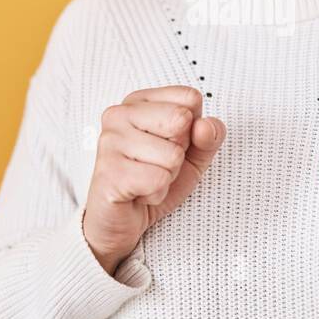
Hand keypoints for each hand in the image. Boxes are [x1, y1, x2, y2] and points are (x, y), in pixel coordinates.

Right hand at [83, 85, 225, 275]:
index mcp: (139, 101)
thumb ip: (209, 135)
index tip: (169, 144)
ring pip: (172, 155)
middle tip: (157, 164)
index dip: (191, 128)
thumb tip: (205, 125)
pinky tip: (138, 192)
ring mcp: (110, 141)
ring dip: (168, 177)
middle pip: (181, 120)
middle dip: (180, 152)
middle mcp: (119, 114)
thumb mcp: (193, 155)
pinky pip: (158, 180)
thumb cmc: (154, 180)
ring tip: (146, 180)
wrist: (123, 220)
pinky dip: (157, 194)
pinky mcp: (109, 171)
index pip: (190, 98)